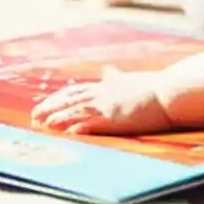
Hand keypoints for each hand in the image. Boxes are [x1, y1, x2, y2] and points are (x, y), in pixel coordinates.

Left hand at [30, 68, 173, 135]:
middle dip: (50, 107)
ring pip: (75, 111)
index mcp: (105, 86)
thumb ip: (115, 76)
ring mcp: (108, 105)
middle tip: (34, 116)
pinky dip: (78, 127)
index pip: (75, 91)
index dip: (58, 98)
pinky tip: (67, 133)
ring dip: (57, 118)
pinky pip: (92, 123)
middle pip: (69, 99)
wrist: (169, 91)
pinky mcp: (115, 118)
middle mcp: (102, 94)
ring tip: (42, 125)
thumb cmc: (154, 87)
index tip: (45, 103)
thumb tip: (107, 69)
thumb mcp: (129, 78)